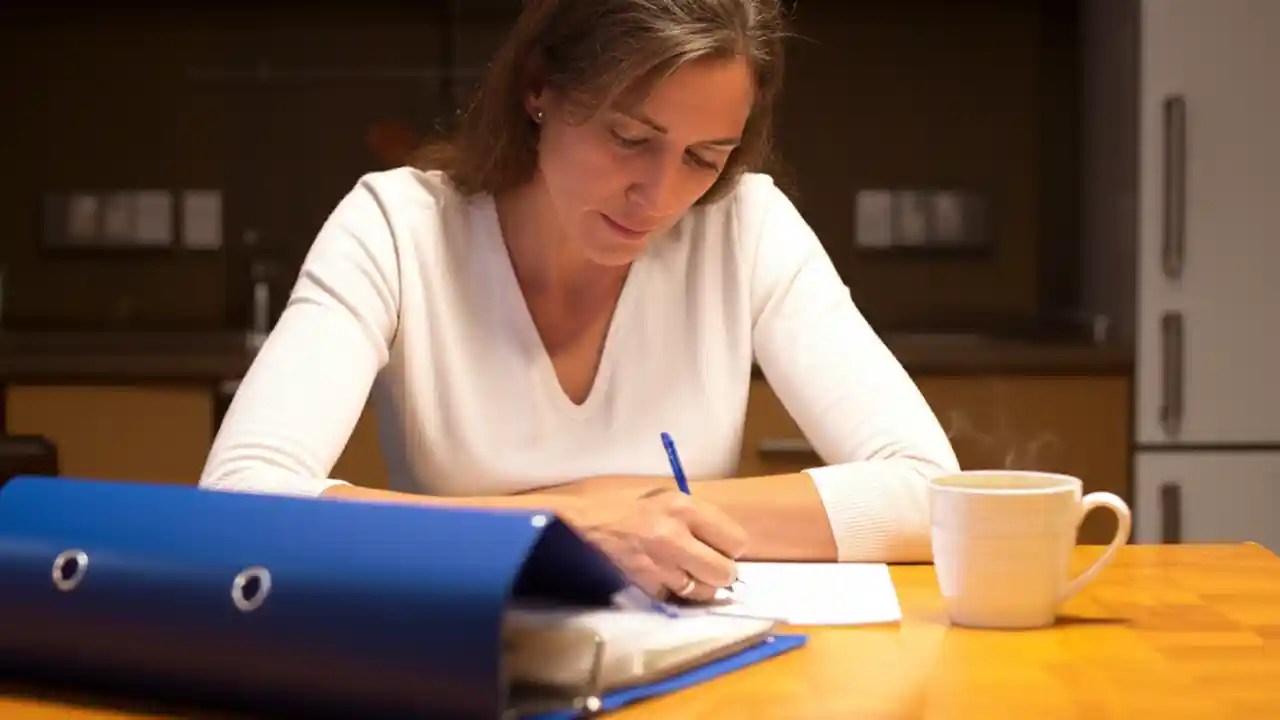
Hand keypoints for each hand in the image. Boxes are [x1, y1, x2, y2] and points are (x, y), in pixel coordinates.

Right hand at [561, 488, 748, 602]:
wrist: (574, 525)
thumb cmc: (617, 507)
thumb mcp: (659, 497)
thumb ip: (693, 516)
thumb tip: (721, 539)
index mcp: (683, 507)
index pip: (735, 540)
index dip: (731, 547)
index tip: (721, 548)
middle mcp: (676, 536)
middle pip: (725, 571)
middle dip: (720, 572)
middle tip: (707, 566)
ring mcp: (660, 566)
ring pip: (704, 591)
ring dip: (700, 587)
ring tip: (686, 575)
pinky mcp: (645, 587)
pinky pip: (676, 598)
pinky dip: (675, 594)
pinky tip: (666, 583)